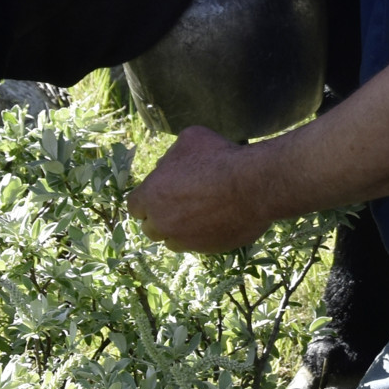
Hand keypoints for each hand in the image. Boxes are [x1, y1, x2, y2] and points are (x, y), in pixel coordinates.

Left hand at [129, 126, 272, 251]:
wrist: (254, 186)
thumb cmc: (220, 158)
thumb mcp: (191, 139)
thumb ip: (172, 154)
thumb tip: (169, 163)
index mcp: (152, 196)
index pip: (134, 207)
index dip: (147, 199)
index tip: (160, 193)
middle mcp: (163, 223)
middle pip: (151, 228)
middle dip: (161, 217)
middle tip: (180, 203)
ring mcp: (185, 240)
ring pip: (173, 241)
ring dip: (180, 230)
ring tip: (198, 213)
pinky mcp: (208, 249)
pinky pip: (198, 245)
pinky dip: (203, 235)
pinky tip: (217, 219)